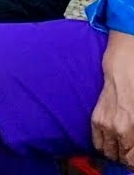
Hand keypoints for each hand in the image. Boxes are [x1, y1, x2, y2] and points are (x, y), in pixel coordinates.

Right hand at [93, 31, 133, 165]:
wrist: (124, 68)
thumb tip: (133, 146)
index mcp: (130, 128)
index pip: (132, 159)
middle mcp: (117, 129)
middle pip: (122, 158)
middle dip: (128, 158)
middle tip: (131, 152)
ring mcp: (105, 124)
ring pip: (108, 152)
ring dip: (117, 154)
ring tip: (124, 149)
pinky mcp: (96, 118)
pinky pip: (97, 142)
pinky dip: (105, 146)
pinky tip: (113, 141)